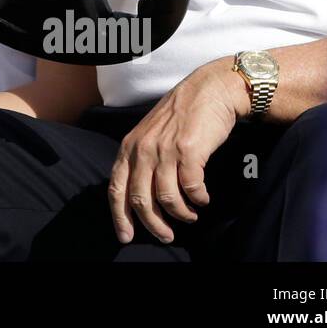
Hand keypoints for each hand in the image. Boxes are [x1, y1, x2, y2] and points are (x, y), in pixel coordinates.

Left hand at [107, 59, 246, 244]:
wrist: (210, 90)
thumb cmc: (182, 116)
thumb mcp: (150, 134)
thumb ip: (142, 160)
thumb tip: (141, 196)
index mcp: (129, 146)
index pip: (116, 188)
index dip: (119, 216)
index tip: (126, 237)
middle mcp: (143, 149)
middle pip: (140, 200)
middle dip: (153, 225)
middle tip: (166, 236)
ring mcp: (165, 150)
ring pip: (166, 199)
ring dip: (181, 214)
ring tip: (190, 216)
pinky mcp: (188, 151)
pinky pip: (191, 188)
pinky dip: (198, 199)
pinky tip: (203, 199)